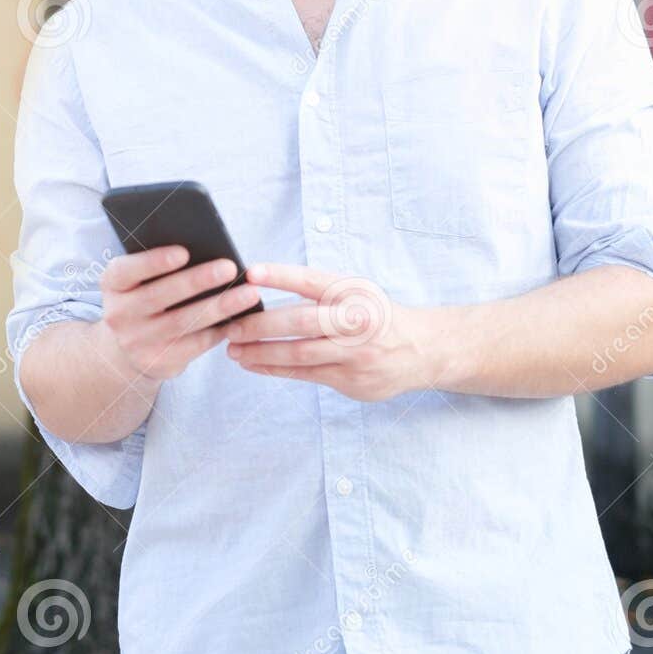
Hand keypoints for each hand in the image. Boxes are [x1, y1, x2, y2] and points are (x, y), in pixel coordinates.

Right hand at [97, 244, 263, 381]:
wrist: (126, 348)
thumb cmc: (142, 299)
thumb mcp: (137, 282)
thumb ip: (158, 268)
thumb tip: (206, 250)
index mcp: (112, 285)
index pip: (126, 271)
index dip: (154, 262)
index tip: (184, 252)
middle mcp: (119, 314)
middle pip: (160, 296)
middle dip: (197, 281)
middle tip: (229, 268)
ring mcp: (137, 342)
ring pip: (182, 322)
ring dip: (219, 307)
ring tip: (248, 293)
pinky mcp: (158, 362)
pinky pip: (194, 345)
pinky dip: (220, 330)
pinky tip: (241, 319)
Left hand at [222, 263, 441, 400]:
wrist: (422, 350)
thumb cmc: (375, 314)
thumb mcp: (356, 292)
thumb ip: (318, 292)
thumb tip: (259, 288)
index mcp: (355, 293)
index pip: (312, 281)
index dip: (280, 276)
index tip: (250, 273)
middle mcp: (357, 322)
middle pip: (301, 322)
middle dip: (260, 325)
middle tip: (230, 325)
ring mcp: (355, 355)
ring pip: (299, 354)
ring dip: (260, 352)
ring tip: (233, 349)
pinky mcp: (351, 380)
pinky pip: (304, 375)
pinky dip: (273, 369)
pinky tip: (252, 363)